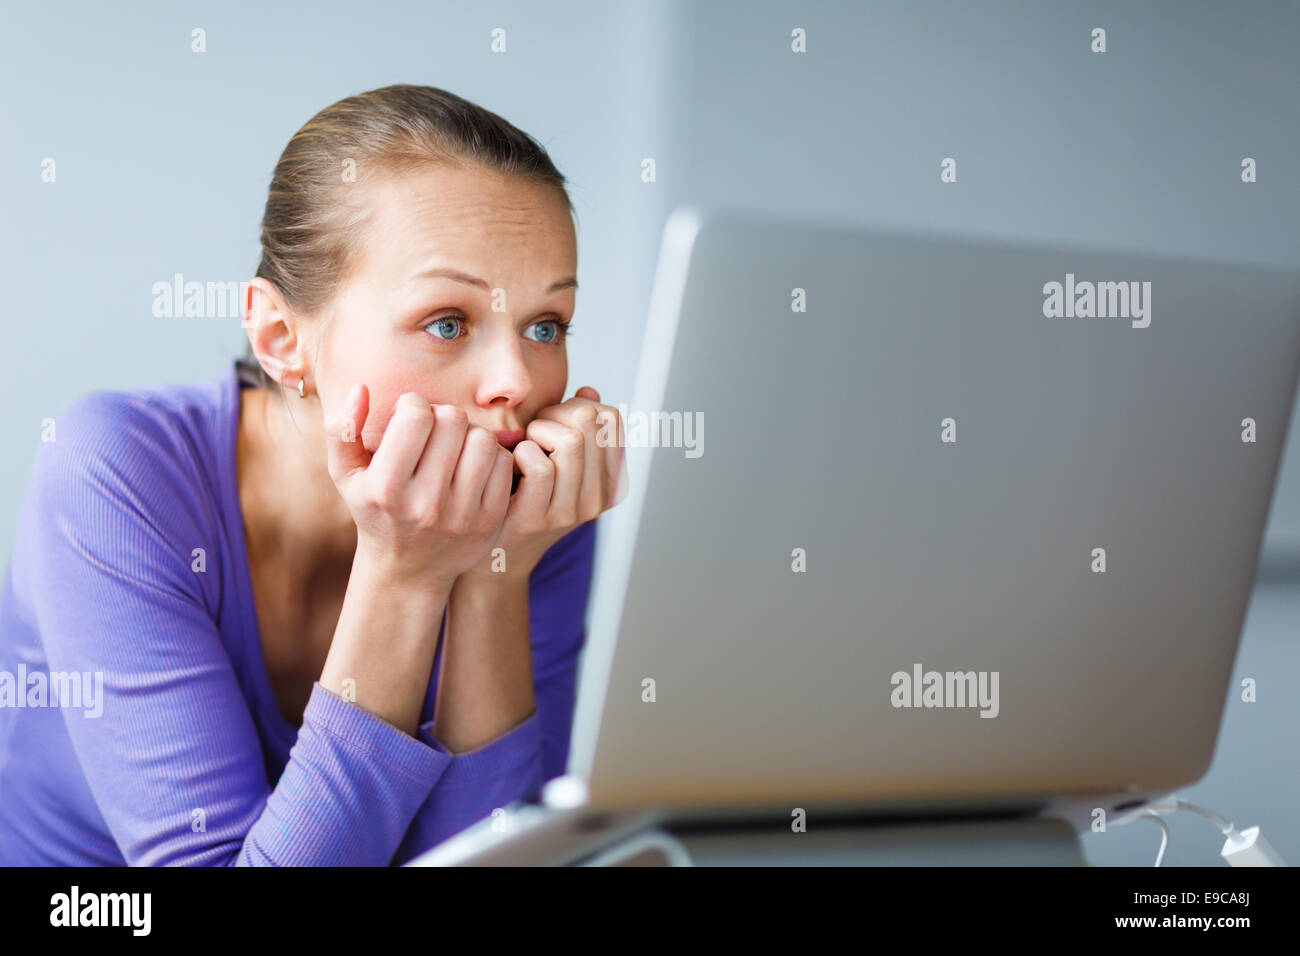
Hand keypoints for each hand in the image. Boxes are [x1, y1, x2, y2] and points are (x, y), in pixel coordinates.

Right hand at [324, 385, 512, 589]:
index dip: (413, 404)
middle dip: (442, 416)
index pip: (417, 415)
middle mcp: (425, 504)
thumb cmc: (374, 509)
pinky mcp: (490, 521)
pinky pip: (503, 463)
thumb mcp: (345, 475)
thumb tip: (360, 389)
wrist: (407, 570)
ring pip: (483, 439)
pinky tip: (472, 466)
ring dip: (469, 434)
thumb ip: (341, 429)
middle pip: (453, 420)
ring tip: (454, 447)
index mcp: (386, 488)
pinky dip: (491, 456)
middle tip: (434, 431)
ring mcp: (461, 515)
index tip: (408, 417)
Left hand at [468, 386, 627, 580]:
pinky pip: (538, 464)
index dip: (579, 407)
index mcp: (608, 481)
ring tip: (525, 446)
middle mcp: (596, 498)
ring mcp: (569, 511)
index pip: (611, 419)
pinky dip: (520, 452)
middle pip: (590, 422)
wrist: (495, 555)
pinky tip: (511, 464)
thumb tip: (589, 393)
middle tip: (535, 432)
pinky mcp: (537, 518)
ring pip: (571, 441)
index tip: (556, 423)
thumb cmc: (522, 497)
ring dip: (538, 431)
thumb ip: (576, 429)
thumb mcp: (557, 463)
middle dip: (556, 414)